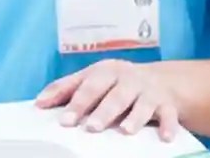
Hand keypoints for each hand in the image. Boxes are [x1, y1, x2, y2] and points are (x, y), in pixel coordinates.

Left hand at [36, 60, 181, 140]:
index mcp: (106, 71)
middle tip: (92, 127)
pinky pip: (170, 115)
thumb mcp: (92, 78)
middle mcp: (128, 79)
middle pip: (115, 95)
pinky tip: (165, 138)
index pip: (89, 86)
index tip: (65, 121)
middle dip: (103, 111)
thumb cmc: (117, 82)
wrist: (162, 80)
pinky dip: (169, 125)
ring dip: (135, 117)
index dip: (76, 103)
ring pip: (142, 104)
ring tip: (125, 131)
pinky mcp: (167, 104)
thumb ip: (66, 88)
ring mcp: (149, 91)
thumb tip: (39, 102)